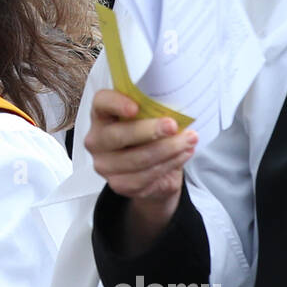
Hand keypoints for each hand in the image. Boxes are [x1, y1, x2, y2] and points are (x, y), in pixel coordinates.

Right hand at [83, 90, 197, 251]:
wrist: (152, 167)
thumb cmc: (149, 135)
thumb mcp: (150, 116)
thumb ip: (154, 109)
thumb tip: (176, 106)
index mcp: (102, 115)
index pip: (101, 103)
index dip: (116, 103)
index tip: (136, 107)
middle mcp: (97, 140)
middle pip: (118, 135)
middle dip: (150, 130)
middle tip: (173, 126)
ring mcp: (104, 164)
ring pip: (137, 158)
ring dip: (168, 149)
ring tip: (189, 140)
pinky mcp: (118, 184)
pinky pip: (146, 176)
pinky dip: (169, 163)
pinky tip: (183, 154)